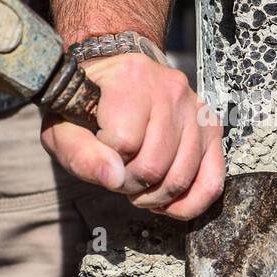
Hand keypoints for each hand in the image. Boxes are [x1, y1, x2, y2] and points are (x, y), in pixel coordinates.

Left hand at [41, 52, 224, 219]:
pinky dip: (190, 202)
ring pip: (181, 177)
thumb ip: (81, 153)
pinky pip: (212, 180)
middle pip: (154, 164)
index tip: (100, 150)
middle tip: (118, 176)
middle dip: (130, 184)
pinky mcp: (211, 127)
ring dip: (155, 195)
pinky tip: (168, 202)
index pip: (123, 143)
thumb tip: (114, 179)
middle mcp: (170, 88)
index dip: (107, 160)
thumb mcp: (64, 127)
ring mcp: (195, 108)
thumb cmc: (87, 104)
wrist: (114, 74)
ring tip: (138, 185)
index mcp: (130, 78)